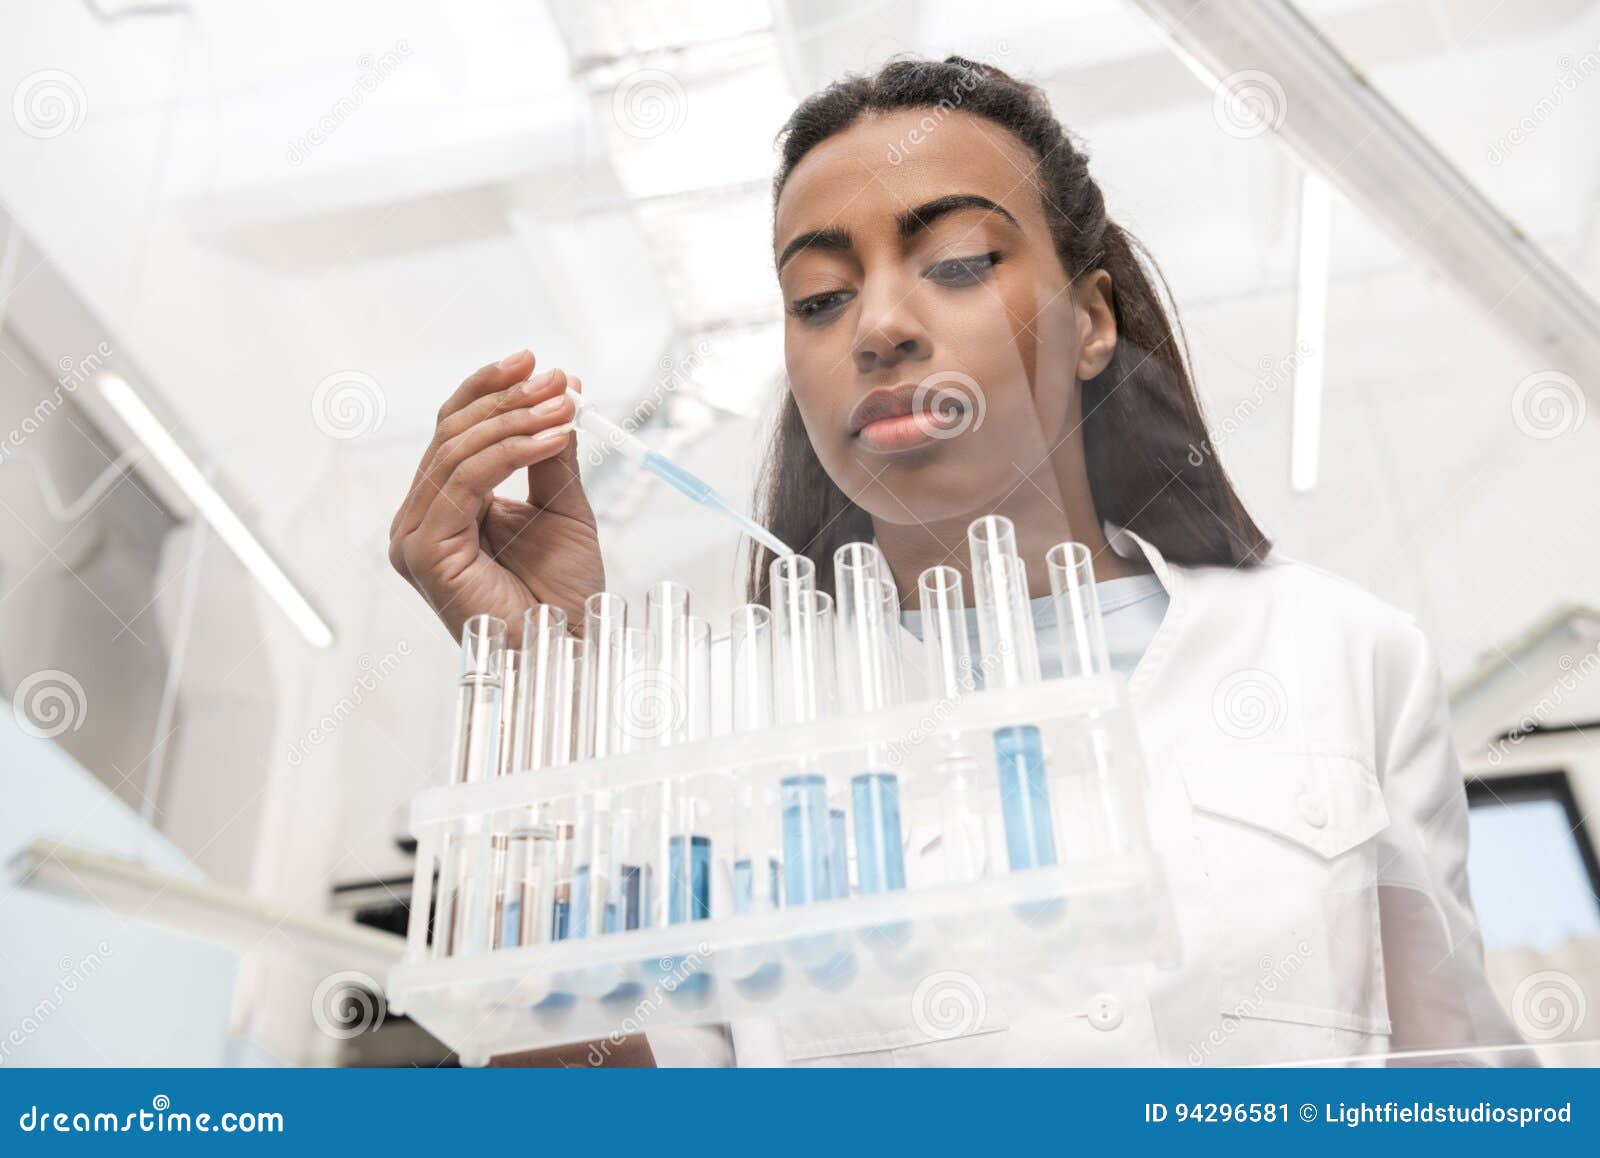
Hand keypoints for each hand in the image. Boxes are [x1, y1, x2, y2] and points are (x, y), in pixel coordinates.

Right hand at [389, 350, 604, 642]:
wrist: (566, 649)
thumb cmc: (562, 597)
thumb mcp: (563, 511)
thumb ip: (550, 458)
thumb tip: (558, 396)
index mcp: (446, 509)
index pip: (456, 433)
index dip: (491, 392)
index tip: (537, 362)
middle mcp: (420, 521)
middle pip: (452, 435)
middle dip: (509, 400)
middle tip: (560, 381)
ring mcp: (415, 538)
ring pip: (457, 453)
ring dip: (516, 420)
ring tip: (565, 405)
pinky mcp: (423, 553)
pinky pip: (463, 482)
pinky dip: (510, 451)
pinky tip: (552, 437)